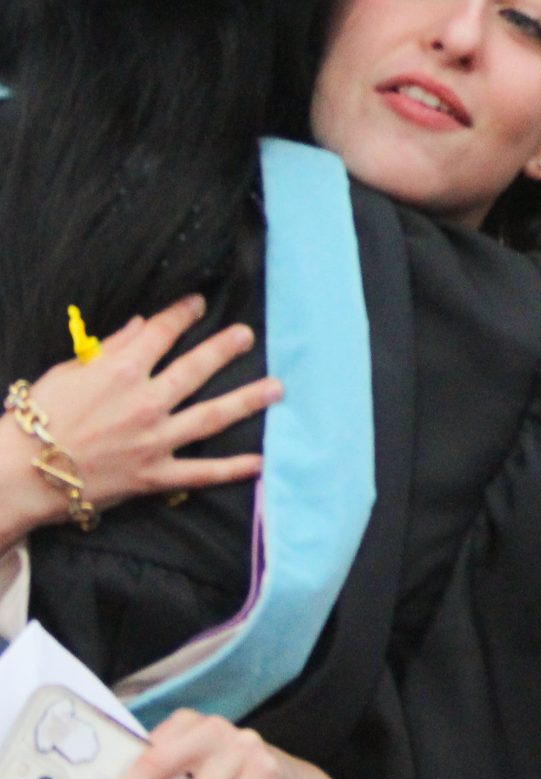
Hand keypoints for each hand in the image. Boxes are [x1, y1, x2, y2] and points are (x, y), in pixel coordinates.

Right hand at [0, 297, 273, 537]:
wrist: (19, 474)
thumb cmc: (36, 419)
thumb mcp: (67, 372)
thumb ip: (109, 347)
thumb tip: (144, 323)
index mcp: (120, 371)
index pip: (161, 333)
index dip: (182, 314)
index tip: (200, 303)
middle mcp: (145, 402)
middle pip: (196, 368)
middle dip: (225, 348)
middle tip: (249, 335)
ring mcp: (154, 439)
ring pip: (211, 416)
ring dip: (247, 400)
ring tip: (277, 388)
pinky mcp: (154, 475)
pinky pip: (201, 472)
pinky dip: (232, 469)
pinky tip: (261, 462)